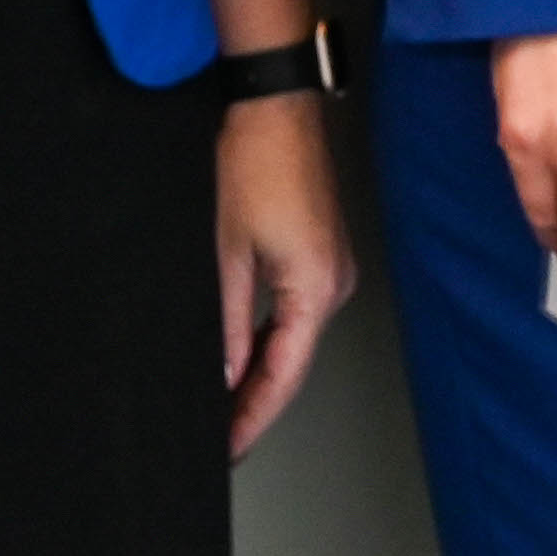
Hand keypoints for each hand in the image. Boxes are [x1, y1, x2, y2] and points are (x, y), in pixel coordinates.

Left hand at [216, 91, 354, 458]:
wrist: (277, 107)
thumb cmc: (255, 163)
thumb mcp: (227, 252)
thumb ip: (228, 323)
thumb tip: (225, 375)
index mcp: (314, 289)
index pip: (282, 377)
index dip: (252, 419)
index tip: (229, 448)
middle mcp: (334, 284)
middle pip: (292, 365)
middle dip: (256, 405)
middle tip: (222, 439)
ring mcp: (333, 269)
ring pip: (295, 343)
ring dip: (263, 375)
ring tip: (227, 408)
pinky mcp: (323, 254)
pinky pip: (298, 315)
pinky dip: (273, 343)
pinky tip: (246, 358)